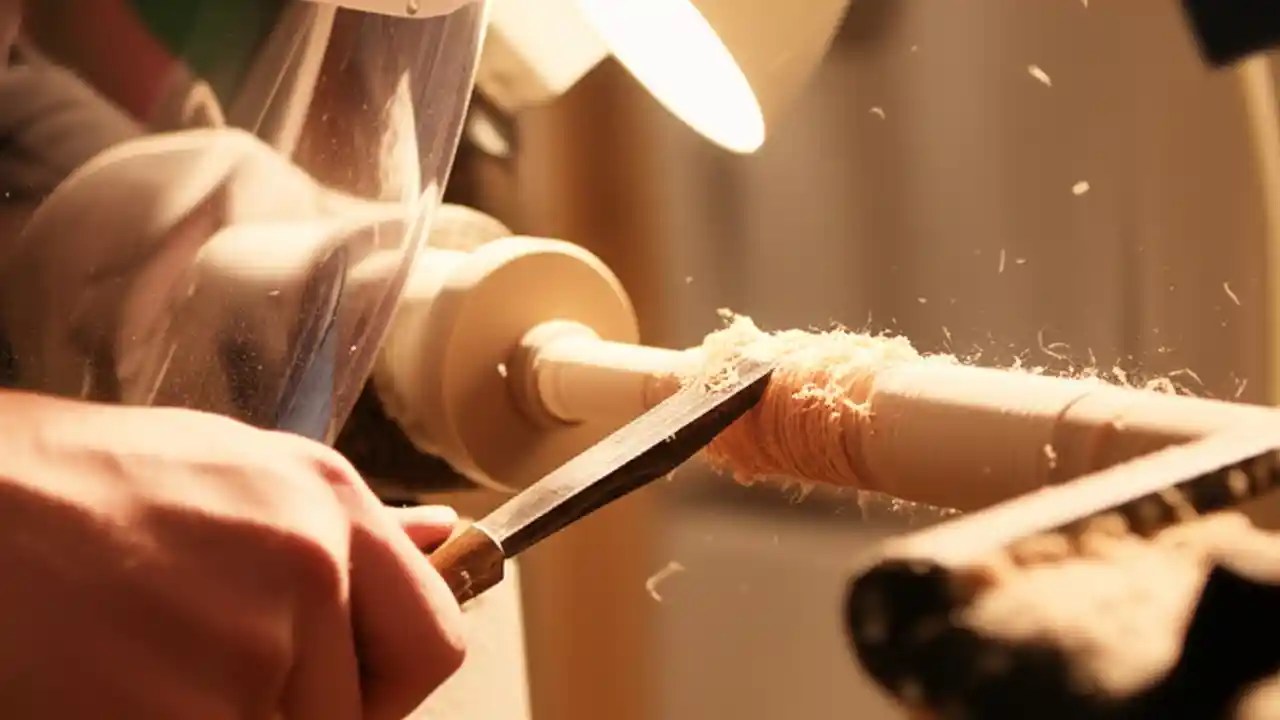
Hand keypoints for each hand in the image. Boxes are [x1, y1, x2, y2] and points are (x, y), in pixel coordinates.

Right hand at [0, 391, 464, 718]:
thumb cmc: (88, 481)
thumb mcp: (244, 468)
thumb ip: (351, 523)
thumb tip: (445, 539)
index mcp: (332, 505)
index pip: (431, 644)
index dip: (388, 687)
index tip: (346, 690)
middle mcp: (309, 570)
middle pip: (352, 716)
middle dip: (292, 713)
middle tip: (215, 679)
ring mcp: (247, 648)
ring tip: (152, 670)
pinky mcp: (183, 716)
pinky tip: (121, 693)